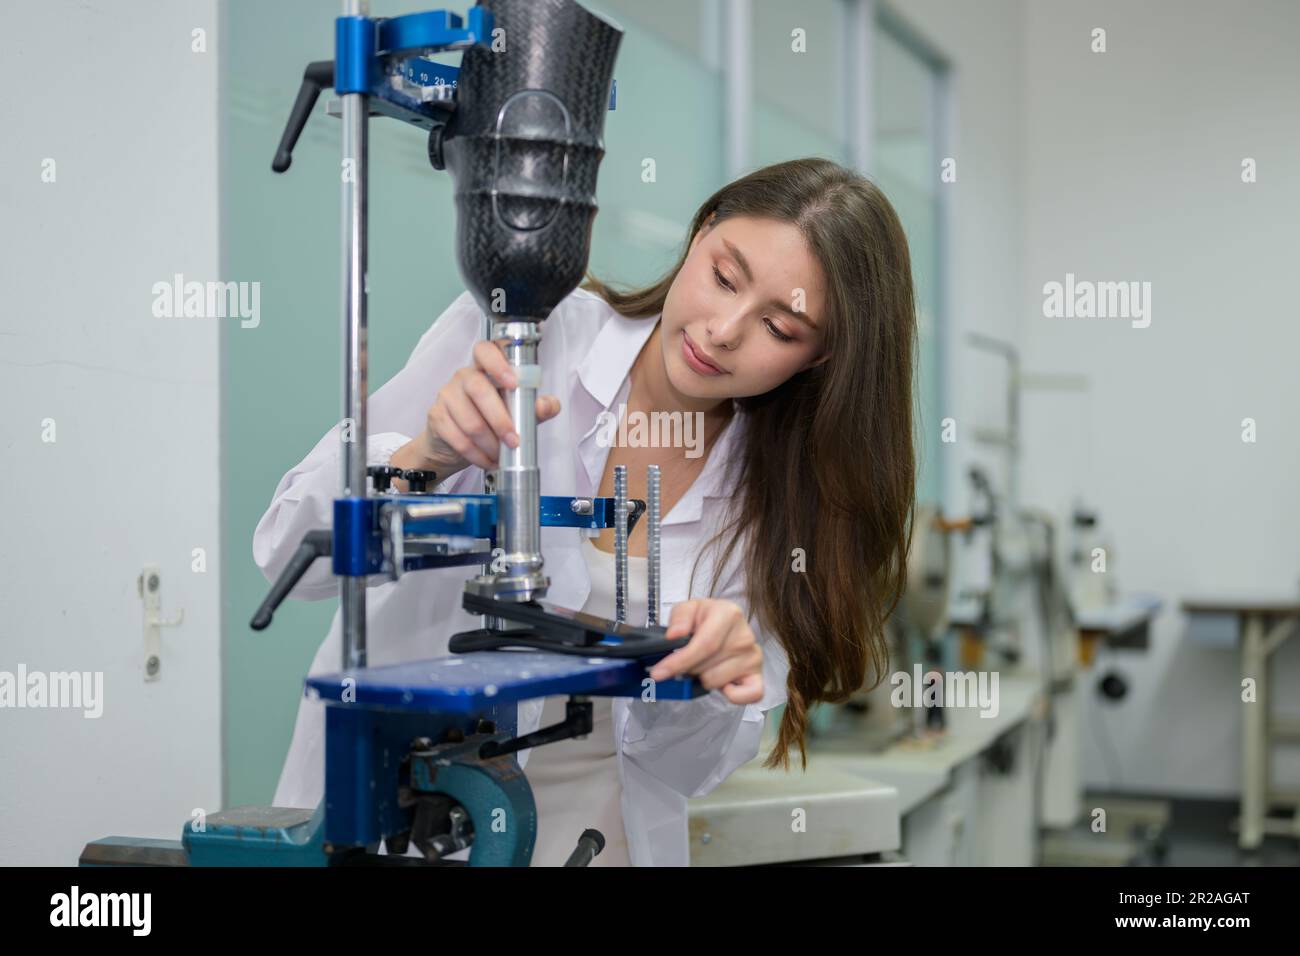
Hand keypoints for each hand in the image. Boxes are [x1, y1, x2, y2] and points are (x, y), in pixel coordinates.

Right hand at [418, 338, 561, 472]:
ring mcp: (447, 395)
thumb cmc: (487, 420)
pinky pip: (459, 439)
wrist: (451, 444)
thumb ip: (534, 407)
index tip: (513, 383)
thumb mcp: (516, 412)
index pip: (485, 350)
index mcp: (484, 368)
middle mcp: (463, 377)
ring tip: (501, 455)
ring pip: (470, 421)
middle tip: (515, 441)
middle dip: (501, 420)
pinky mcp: (437, 417)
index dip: (498, 363)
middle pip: (479, 390)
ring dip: (490, 444)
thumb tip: (548, 406)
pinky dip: (477, 455)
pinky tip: (487, 461)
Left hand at [649, 599, 763, 704]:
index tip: (659, 673)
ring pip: (716, 682)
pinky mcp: (758, 676)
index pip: (704, 645)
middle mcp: (745, 636)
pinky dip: (733, 695)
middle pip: (705, 666)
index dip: (679, 662)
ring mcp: (754, 657)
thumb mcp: (687, 609)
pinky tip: (724, 684)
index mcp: (729, 614)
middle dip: (687, 669)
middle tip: (686, 660)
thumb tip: (674, 635)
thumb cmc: (704, 619)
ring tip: (705, 665)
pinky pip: (750, 695)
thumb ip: (679, 618)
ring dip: (703, 678)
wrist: (725, 624)